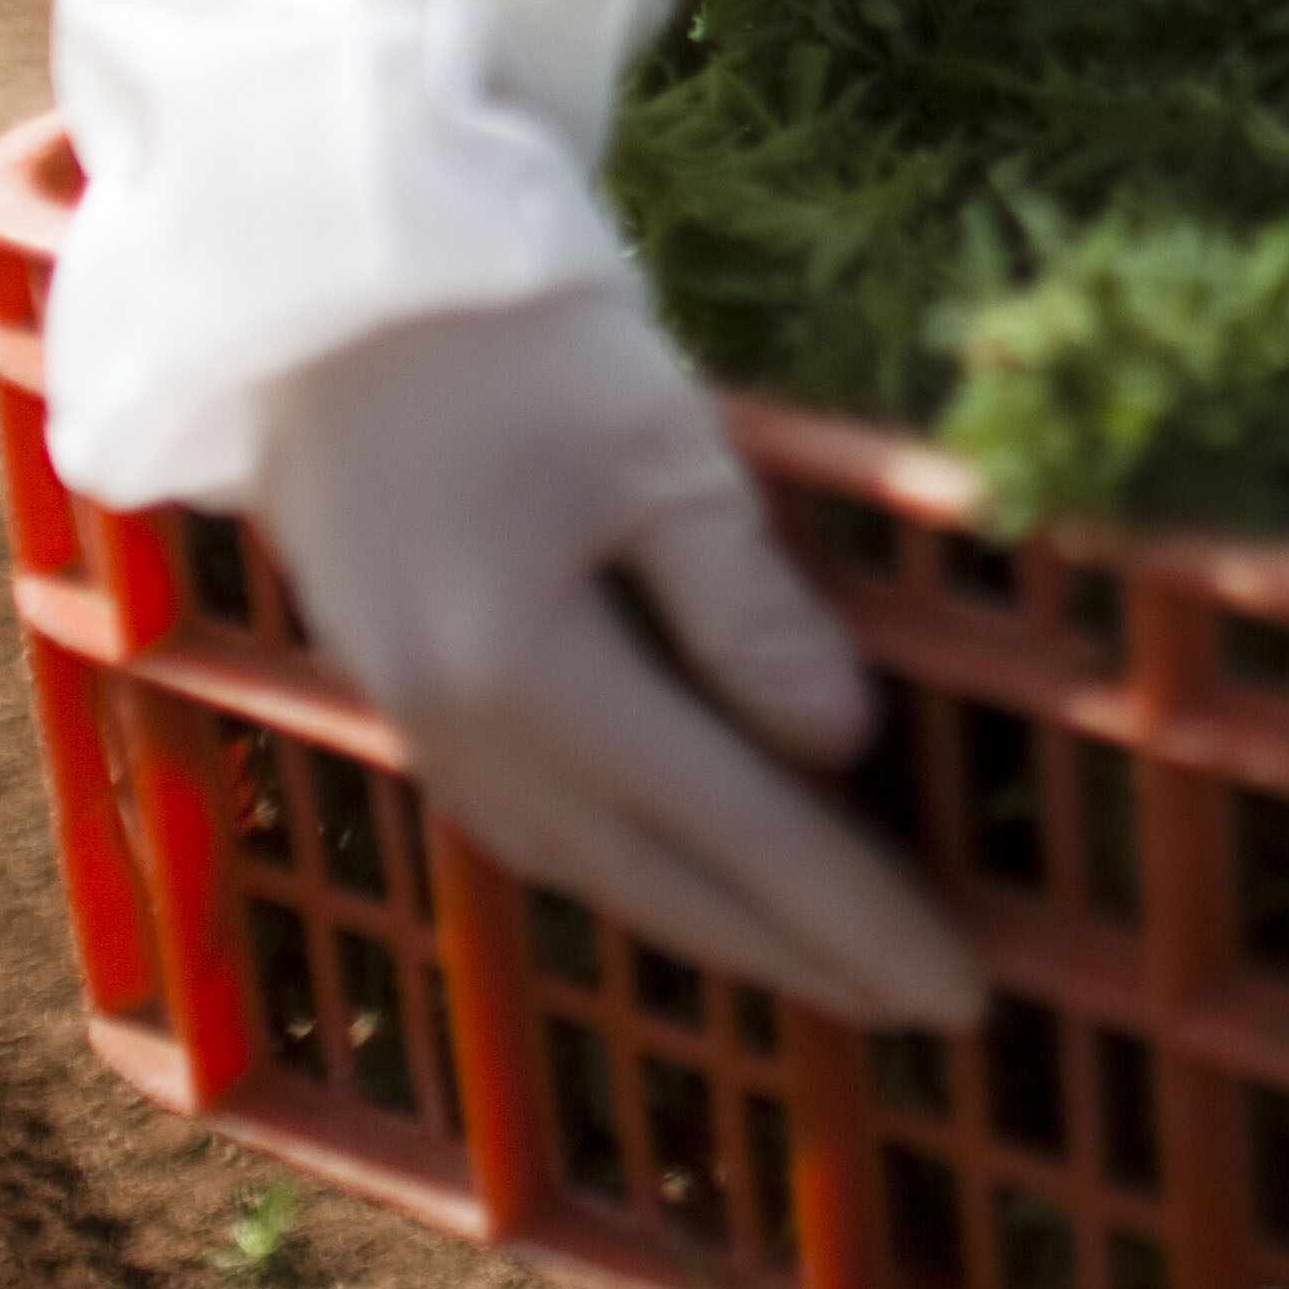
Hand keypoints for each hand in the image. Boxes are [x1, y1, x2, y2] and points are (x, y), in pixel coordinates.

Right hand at [253, 286, 981, 1029]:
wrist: (325, 280)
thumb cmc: (512, 339)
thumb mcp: (661, 450)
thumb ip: (748, 609)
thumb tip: (841, 746)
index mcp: (536, 677)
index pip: (741, 831)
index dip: (858, 916)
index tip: (963, 989)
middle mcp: (467, 733)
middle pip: (666, 881)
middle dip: (805, 953)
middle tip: (924, 1008)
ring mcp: (419, 720)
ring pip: (594, 870)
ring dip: (715, 926)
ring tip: (822, 962)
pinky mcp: (400, 688)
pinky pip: (534, 829)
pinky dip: (629, 870)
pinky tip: (678, 876)